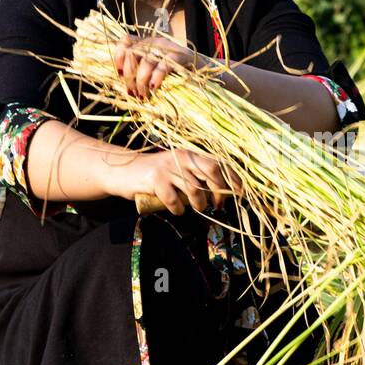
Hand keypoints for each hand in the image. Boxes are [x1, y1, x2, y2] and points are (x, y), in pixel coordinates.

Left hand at [111, 32, 203, 100]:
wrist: (206, 73)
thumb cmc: (178, 75)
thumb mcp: (155, 70)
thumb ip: (141, 70)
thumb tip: (124, 83)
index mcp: (147, 43)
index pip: (125, 41)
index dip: (118, 57)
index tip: (120, 75)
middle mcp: (155, 42)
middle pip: (132, 54)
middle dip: (129, 76)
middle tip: (134, 93)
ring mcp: (168, 48)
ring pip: (145, 62)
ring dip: (141, 81)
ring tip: (144, 96)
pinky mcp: (180, 57)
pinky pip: (162, 66)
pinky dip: (155, 79)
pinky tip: (154, 88)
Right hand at [126, 148, 243, 215]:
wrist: (124, 172)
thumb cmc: (155, 176)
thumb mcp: (177, 170)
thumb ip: (195, 176)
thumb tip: (222, 193)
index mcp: (189, 154)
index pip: (218, 162)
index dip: (232, 177)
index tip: (239, 192)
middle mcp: (181, 157)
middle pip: (211, 171)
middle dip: (219, 191)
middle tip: (217, 205)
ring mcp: (168, 167)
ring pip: (195, 189)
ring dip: (199, 204)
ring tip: (196, 208)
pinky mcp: (155, 180)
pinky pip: (174, 200)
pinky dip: (179, 209)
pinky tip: (177, 210)